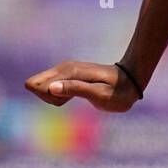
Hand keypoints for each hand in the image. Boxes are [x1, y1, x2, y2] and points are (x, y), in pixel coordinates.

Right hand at [24, 61, 139, 112]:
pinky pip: (51, 90)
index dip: (50, 98)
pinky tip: (76, 96)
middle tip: (74, 99)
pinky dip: (60, 98)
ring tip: (79, 96)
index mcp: (69, 72)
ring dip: (56, 99)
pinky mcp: (67, 76)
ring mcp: (64, 71)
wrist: (130, 83)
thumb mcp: (99, 95)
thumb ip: (76, 90)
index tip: (69, 100)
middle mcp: (64, 68)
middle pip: (36, 85)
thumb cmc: (117, 92)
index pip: (37, 85)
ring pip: (43, 88)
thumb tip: (51, 88)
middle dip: (50, 98)